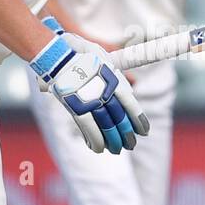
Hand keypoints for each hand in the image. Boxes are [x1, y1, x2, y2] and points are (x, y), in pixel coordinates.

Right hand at [31, 18, 148, 153]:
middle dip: (126, 135)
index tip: (144, 131)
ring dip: (112, 141)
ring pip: (105, 127)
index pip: (131, 105)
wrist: (59, 55)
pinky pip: (88, 128)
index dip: (138, 120)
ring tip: (116, 150)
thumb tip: (130, 91)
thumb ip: (117, 77)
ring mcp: (90, 101)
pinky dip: (94, 140)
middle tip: (131, 145)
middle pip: (119, 119)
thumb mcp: (105, 60)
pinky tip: (98, 148)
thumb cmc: (82, 55)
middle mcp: (105, 93)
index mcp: (114, 81)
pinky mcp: (75, 107)